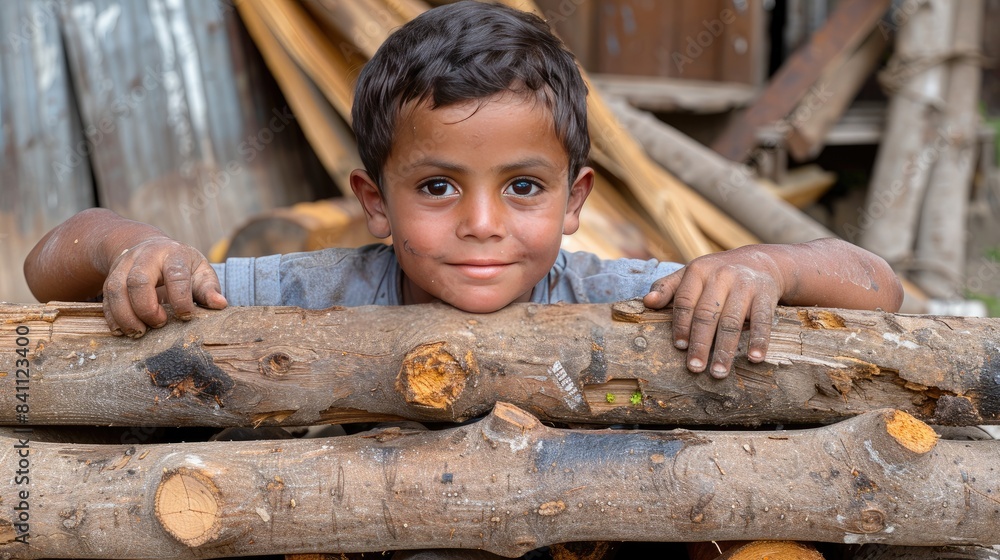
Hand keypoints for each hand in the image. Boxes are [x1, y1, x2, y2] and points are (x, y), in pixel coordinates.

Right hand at [102, 238, 226, 336]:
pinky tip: (122, 330)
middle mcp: (146, 256)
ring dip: (126, 315)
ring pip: (116, 289)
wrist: (151, 247)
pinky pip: (106, 297)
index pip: (175, 275)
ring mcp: (125, 265)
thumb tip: (220, 305)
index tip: (186, 316)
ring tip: (139, 332)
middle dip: (147, 308)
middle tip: (159, 324)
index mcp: (173, 254)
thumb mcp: (200, 271)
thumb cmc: (182, 265)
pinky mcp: (111, 276)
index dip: (180, 298)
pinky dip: (112, 317)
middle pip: (138, 281)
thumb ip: (209, 288)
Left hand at [642, 247, 783, 378]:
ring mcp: (745, 284)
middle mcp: (721, 275)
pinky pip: (762, 320)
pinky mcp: (766, 294)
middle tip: (695, 368)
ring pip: (732, 321)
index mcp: (698, 271)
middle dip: (700, 344)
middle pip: (706, 314)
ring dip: (725, 349)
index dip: (681, 325)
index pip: (685, 301)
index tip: (679, 347)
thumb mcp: (691, 275)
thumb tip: (647, 302)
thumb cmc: (716, 275)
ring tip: (719, 372)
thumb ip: (667, 288)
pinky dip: (759, 340)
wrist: (760, 262)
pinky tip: (755, 358)